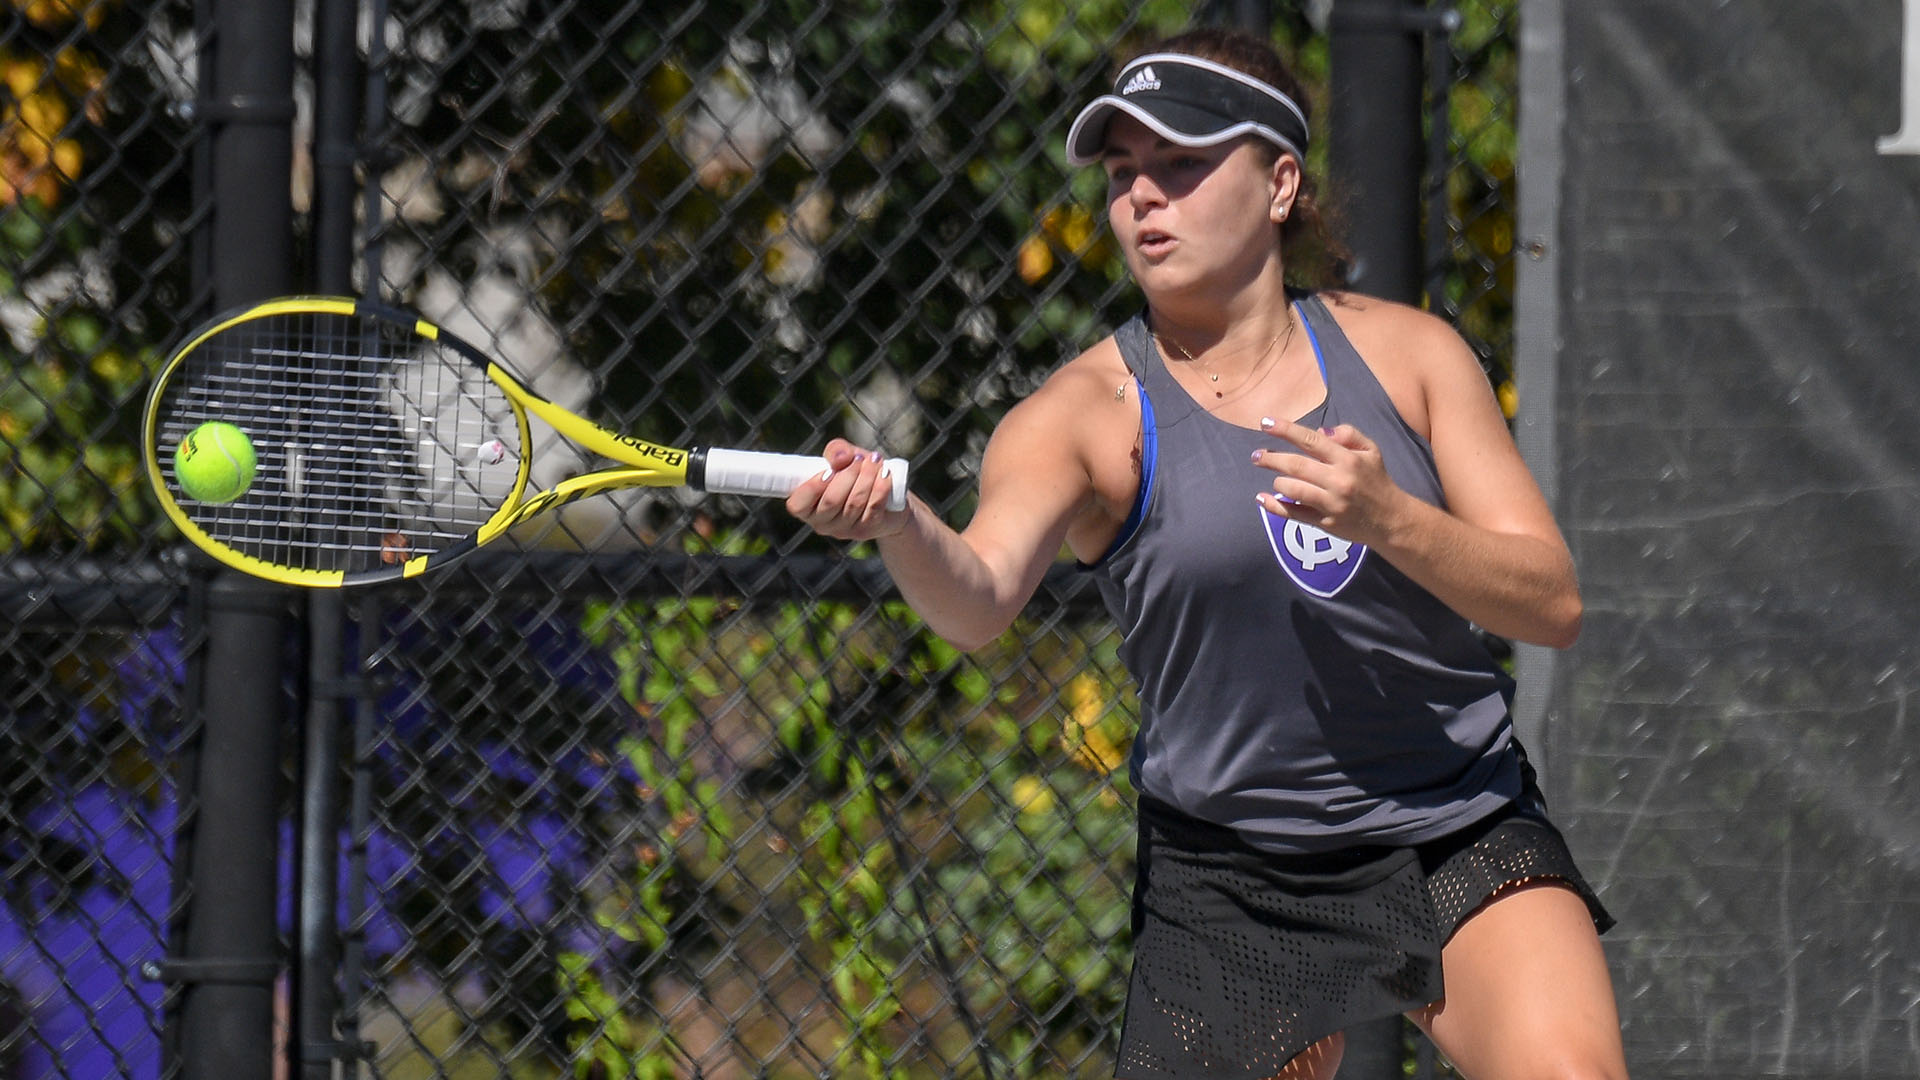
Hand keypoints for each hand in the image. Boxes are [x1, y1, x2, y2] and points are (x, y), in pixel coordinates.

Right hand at [786, 437, 910, 540]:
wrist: (889, 494)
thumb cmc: (857, 472)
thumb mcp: (843, 456)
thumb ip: (836, 451)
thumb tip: (839, 457)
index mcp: (806, 506)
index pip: (798, 505)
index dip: (812, 488)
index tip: (828, 470)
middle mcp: (822, 522)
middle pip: (831, 501)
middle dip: (848, 475)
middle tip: (860, 458)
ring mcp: (844, 530)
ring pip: (854, 503)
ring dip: (867, 477)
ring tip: (875, 461)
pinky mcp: (867, 530)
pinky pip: (873, 508)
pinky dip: (880, 487)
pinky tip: (884, 474)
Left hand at [1250, 417, 1408, 546]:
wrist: (1391, 519)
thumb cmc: (1377, 481)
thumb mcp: (1371, 451)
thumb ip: (1348, 434)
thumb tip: (1318, 431)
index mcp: (1348, 459)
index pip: (1311, 440)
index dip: (1285, 430)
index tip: (1265, 423)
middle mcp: (1338, 481)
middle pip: (1296, 465)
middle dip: (1271, 458)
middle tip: (1256, 455)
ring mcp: (1331, 504)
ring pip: (1293, 489)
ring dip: (1278, 480)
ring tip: (1275, 476)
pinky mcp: (1325, 523)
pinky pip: (1294, 514)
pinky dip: (1275, 506)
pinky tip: (1262, 498)